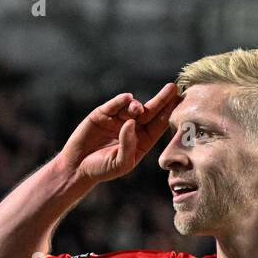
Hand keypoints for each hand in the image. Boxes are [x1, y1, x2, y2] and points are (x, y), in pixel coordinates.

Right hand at [58, 83, 181, 184]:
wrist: (77, 167)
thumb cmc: (102, 169)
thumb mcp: (121, 163)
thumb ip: (128, 145)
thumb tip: (131, 122)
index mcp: (142, 141)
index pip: (159, 125)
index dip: (169, 113)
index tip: (180, 102)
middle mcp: (132, 127)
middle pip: (151, 111)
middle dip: (162, 99)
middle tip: (173, 88)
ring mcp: (117, 119)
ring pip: (132, 107)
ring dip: (137, 106)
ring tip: (137, 110)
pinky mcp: (102, 114)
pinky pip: (114, 105)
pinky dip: (120, 101)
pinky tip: (127, 98)